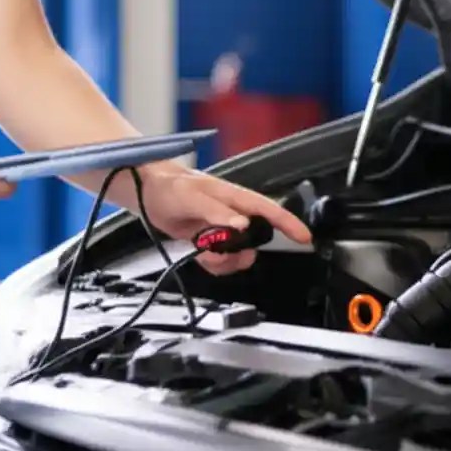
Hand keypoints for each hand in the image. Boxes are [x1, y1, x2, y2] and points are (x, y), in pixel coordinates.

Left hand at [135, 165, 311, 275]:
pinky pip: (220, 261)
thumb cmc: (170, 186)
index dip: (289, 224)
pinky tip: (198, 254)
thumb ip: (217, 211)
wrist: (146, 194)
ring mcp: (220, 230)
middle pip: (254, 241)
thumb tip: (242, 225)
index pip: (269, 211)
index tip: (304, 239)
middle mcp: (232, 215)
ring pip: (237, 255)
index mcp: (235, 198)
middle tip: (223, 254)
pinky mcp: (208, 242)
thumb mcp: (192, 196)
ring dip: (224, 261)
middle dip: (242, 253)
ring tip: (203, 251)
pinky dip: (211, 263)